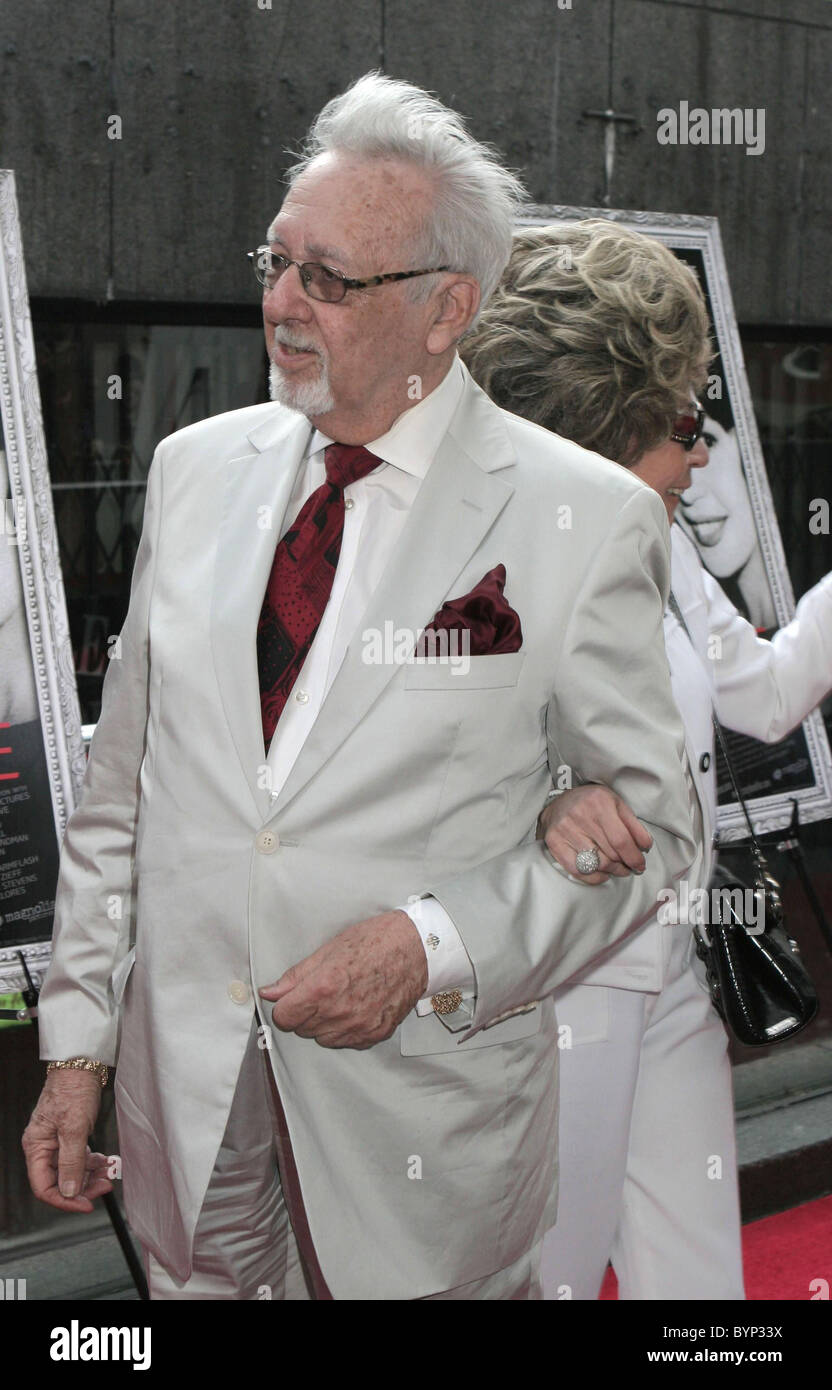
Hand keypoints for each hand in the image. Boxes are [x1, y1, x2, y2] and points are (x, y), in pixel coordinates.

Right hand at [22, 1070, 113, 1211]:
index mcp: (36, 1147)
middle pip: (59, 1181)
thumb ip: (71, 1162)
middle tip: (105, 1186)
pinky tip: (105, 1161)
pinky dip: (93, 1162)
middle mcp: (43, 1147)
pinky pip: (79, 1158)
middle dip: (83, 1187)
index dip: (65, 1200)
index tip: (87, 1204)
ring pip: (72, 1170)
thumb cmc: (73, 1089)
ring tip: (109, 1172)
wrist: (82, 1064)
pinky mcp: (70, 1136)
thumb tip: (68, 1191)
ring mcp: (56, 1142)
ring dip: (91, 1175)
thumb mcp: (74, 1128)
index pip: (44, 1187)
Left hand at [259, 910, 428, 1049]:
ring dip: (324, 1023)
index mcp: (323, 989)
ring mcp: (359, 1027)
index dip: (285, 1004)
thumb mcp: (329, 950)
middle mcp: (340, 1013)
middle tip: (321, 991)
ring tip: (340, 998)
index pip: (283, 1016)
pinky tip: (355, 1007)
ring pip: (323, 1038)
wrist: (417, 948)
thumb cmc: (374, 941)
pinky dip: (346, 1029)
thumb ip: (296, 976)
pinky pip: (347, 1042)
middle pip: (302, 1029)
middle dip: (304, 1013)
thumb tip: (269, 992)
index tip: (293, 996)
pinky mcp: (376, 1034)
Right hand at [537, 784, 652, 884]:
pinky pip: (577, 870)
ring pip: (596, 864)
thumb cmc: (593, 804)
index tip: (640, 865)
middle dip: (624, 865)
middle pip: (610, 855)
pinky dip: (594, 877)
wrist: (560, 802)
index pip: (621, 840)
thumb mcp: (617, 805)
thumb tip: (645, 848)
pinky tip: (602, 872)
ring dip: (611, 871)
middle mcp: (580, 815)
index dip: (634, 857)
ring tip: (616, 868)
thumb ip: (633, 825)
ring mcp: (564, 830)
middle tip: (628, 866)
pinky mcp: (554, 842)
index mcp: (599, 803)